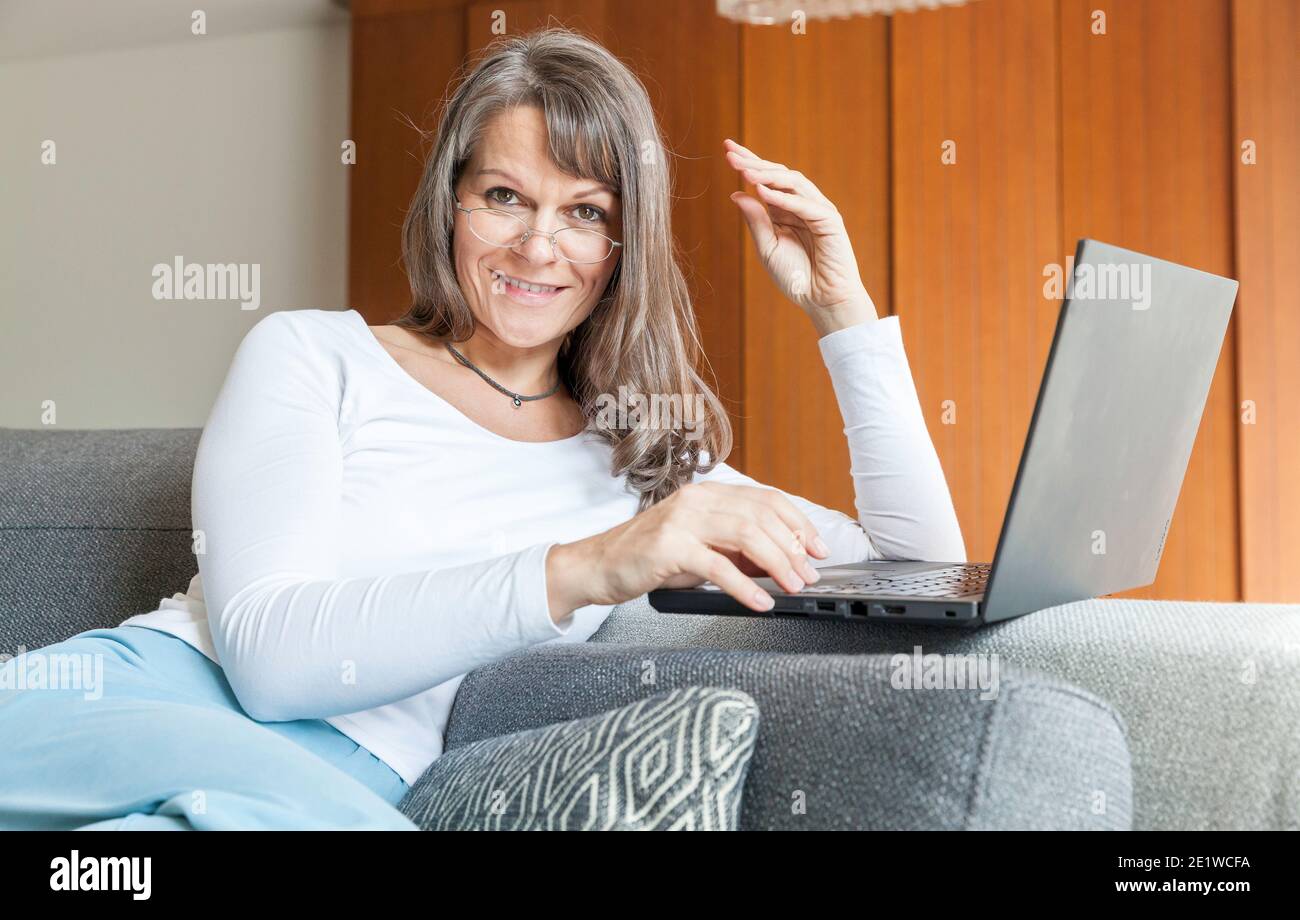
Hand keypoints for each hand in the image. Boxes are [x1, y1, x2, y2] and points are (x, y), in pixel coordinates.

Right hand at [546, 482, 832, 619]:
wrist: (597, 566)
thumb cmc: (647, 557)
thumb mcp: (699, 546)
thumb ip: (735, 547)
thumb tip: (780, 560)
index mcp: (708, 494)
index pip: (766, 499)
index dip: (799, 523)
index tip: (818, 548)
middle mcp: (697, 499)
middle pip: (761, 515)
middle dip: (793, 547)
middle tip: (809, 574)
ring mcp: (682, 520)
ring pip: (746, 534)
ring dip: (777, 563)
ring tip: (792, 586)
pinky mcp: (668, 547)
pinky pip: (717, 566)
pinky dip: (745, 586)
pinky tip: (760, 602)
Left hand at [724, 138, 877, 335]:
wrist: (822, 300)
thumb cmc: (796, 277)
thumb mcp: (767, 248)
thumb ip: (755, 221)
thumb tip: (735, 194)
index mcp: (784, 210)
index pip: (765, 180)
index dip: (748, 163)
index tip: (726, 150)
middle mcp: (801, 204)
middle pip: (777, 175)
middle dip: (753, 162)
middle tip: (730, 153)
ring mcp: (817, 209)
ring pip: (792, 182)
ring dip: (767, 175)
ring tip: (744, 171)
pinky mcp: (830, 220)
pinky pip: (806, 204)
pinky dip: (784, 198)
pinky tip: (763, 191)